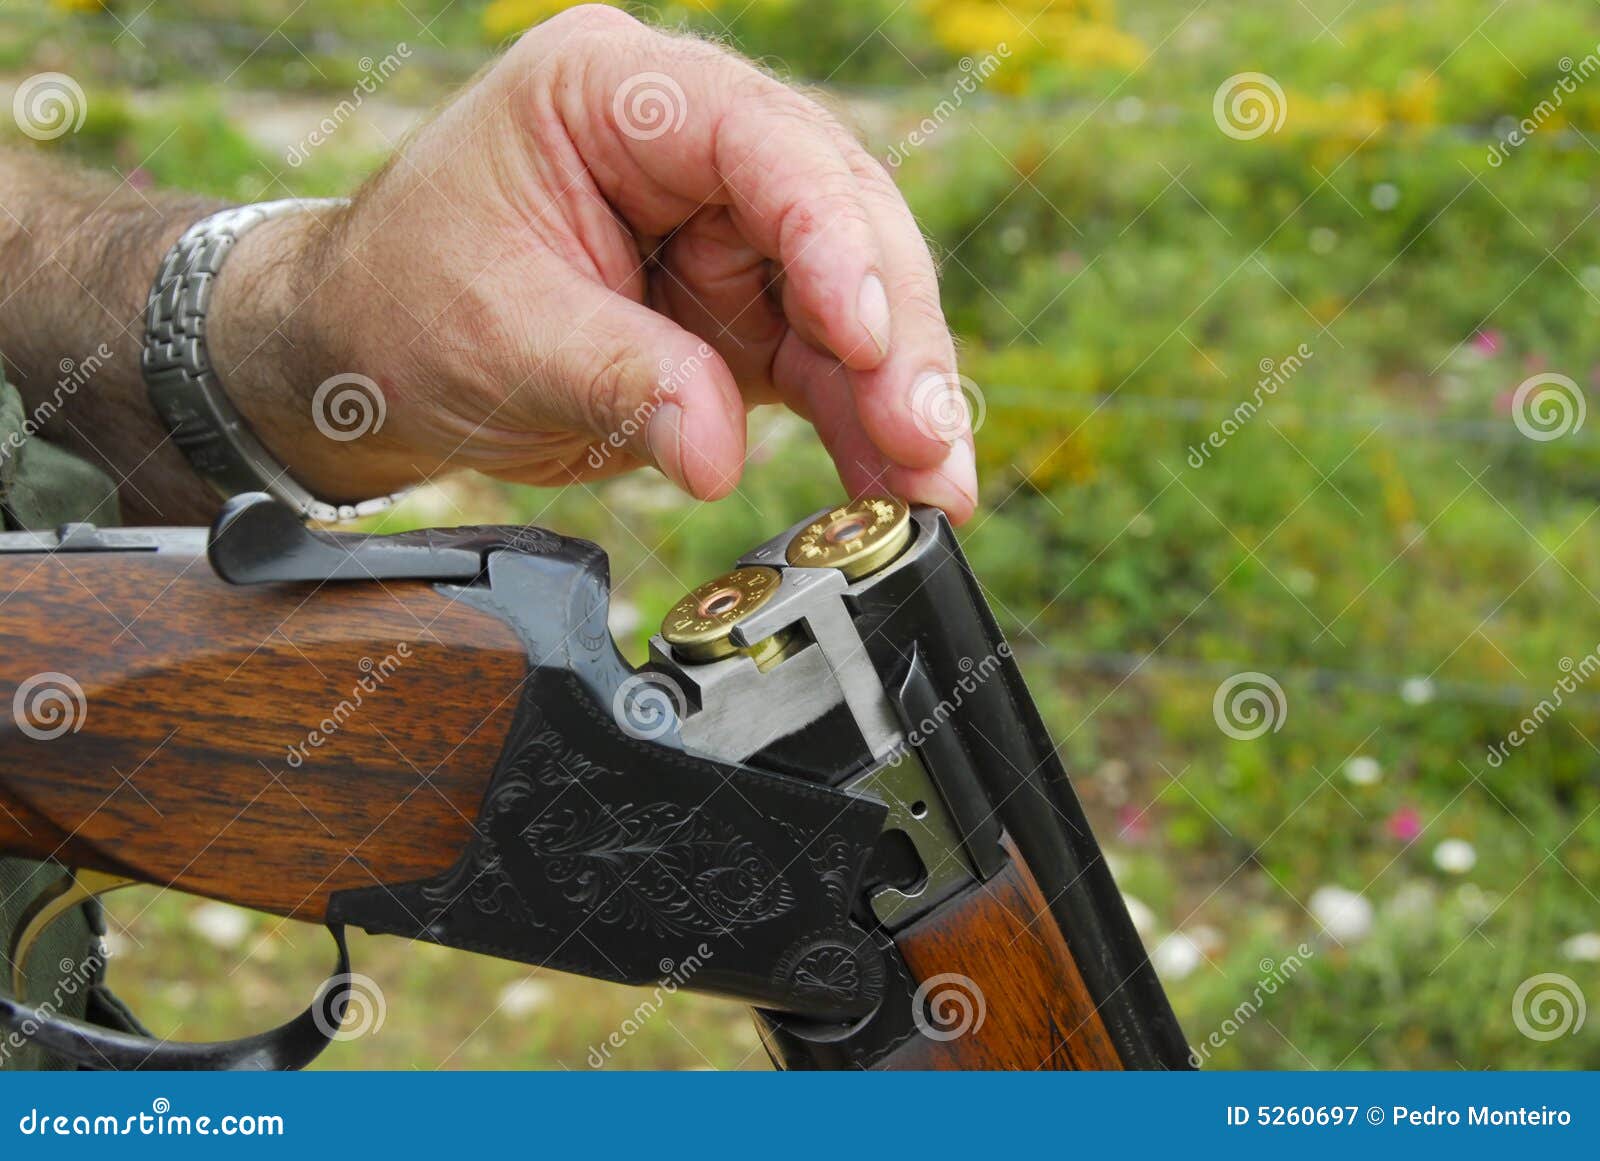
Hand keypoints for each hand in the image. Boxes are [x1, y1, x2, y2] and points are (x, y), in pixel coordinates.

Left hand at [212, 4, 976, 521]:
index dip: (829, 235)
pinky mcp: (742, 313)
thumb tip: (720, 455)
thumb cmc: (405, 304)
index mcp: (616, 94)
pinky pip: (827, 368)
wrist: (368, 359)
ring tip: (936, 489)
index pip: (759, 139)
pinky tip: (898, 489)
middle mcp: (691, 149)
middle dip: (893, 336)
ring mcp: (728, 230)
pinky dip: (862, 431)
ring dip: (899, 398)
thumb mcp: (499, 334)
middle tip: (928, 438)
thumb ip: (621, 380)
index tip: (865, 336)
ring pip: (854, 300)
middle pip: (838, 217)